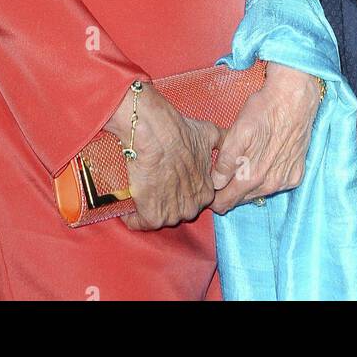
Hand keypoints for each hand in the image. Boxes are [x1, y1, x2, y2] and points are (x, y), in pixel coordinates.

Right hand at [106, 84, 220, 230]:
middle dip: (170, 200)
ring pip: (161, 217)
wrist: (155, 134)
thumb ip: (222, 143)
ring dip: (152, 208)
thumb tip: (228, 144)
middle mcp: (193, 208)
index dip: (183, 188)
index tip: (172, 179)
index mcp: (207, 193)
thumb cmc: (180, 133)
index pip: (196, 198)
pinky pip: (140, 223)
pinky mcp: (152, 217)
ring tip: (142, 193)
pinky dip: (133, 217)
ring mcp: (172, 215)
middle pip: (179, 210)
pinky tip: (128, 208)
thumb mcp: (210, 135)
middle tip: (157, 184)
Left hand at [209, 61, 320, 213]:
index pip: (226, 203)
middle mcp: (270, 186)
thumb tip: (216, 183)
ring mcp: (285, 182)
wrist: (294, 98)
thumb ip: (226, 161)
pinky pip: (276, 185)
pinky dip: (267, 177)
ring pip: (258, 193)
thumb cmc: (263, 110)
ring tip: (244, 162)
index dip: (214, 197)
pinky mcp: (296, 175)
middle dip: (230, 190)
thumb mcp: (238, 131)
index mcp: (252, 178)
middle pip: (242, 199)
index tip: (209, 187)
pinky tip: (264, 160)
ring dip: (248, 184)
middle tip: (224, 171)